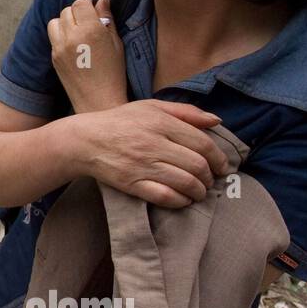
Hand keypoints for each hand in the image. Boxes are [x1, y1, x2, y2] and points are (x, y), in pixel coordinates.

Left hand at [48, 0, 126, 112]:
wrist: (98, 101)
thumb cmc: (114, 73)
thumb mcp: (116, 43)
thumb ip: (107, 18)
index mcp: (90, 31)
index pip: (80, 3)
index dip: (87, 1)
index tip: (93, 6)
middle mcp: (71, 37)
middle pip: (67, 11)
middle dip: (78, 11)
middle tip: (89, 20)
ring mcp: (59, 48)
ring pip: (56, 21)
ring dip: (66, 21)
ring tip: (79, 30)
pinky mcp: (54, 58)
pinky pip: (53, 37)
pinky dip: (61, 35)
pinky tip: (74, 44)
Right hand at [71, 100, 232, 207]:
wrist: (84, 140)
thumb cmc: (120, 121)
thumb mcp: (151, 106)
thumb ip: (185, 112)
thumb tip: (216, 120)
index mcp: (161, 123)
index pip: (202, 143)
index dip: (218, 158)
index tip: (222, 167)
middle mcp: (153, 144)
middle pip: (197, 165)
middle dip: (210, 177)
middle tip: (210, 181)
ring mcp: (142, 165)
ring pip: (184, 183)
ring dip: (199, 191)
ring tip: (199, 192)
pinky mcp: (131, 184)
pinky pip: (164, 197)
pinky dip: (180, 201)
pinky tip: (183, 199)